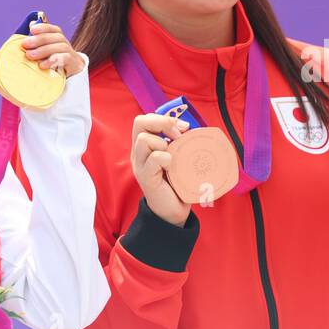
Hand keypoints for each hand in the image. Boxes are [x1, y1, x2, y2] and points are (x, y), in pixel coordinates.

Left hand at [22, 21, 85, 76]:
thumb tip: (31, 24)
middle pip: (57, 36)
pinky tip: (41, 65)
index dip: (43, 27)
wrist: (71, 75)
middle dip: (40, 39)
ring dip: (44, 50)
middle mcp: (66, 44)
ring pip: (61, 47)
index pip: (53, 29)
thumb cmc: (52, 62)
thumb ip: (37, 40)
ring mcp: (71, 53)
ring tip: (30, 55)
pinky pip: (65, 59)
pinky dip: (53, 60)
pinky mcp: (74, 64)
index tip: (32, 30)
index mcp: (58, 38)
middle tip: (25, 44)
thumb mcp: (44, 51)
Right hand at [130, 112, 192, 226]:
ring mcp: (140, 165)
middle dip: (163, 123)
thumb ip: (178, 143)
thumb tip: (190, 127)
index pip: (144, 119)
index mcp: (145, 146)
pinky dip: (166, 158)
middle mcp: (138, 153)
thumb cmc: (177, 182)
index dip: (164, 118)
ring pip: (144, 139)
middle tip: (178, 136)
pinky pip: (154, 158)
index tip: (183, 128)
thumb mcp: (178, 157)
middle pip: (139, 122)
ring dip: (164, 143)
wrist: (173, 210)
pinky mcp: (145, 177)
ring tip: (173, 156)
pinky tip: (172, 167)